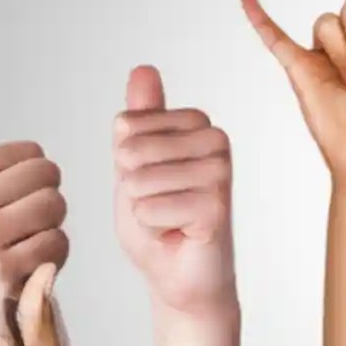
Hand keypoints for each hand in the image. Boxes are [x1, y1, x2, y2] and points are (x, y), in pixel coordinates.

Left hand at [113, 66, 236, 318]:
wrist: (179, 275)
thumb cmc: (160, 221)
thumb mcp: (136, 163)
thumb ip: (141, 119)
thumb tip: (143, 69)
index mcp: (198, 125)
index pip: (126, 125)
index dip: (124, 163)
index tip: (152, 183)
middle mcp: (217, 141)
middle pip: (131, 150)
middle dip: (132, 187)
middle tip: (160, 205)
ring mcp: (221, 171)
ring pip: (139, 180)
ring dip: (143, 210)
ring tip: (169, 220)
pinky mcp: (218, 205)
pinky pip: (151, 208)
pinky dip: (153, 229)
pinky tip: (180, 234)